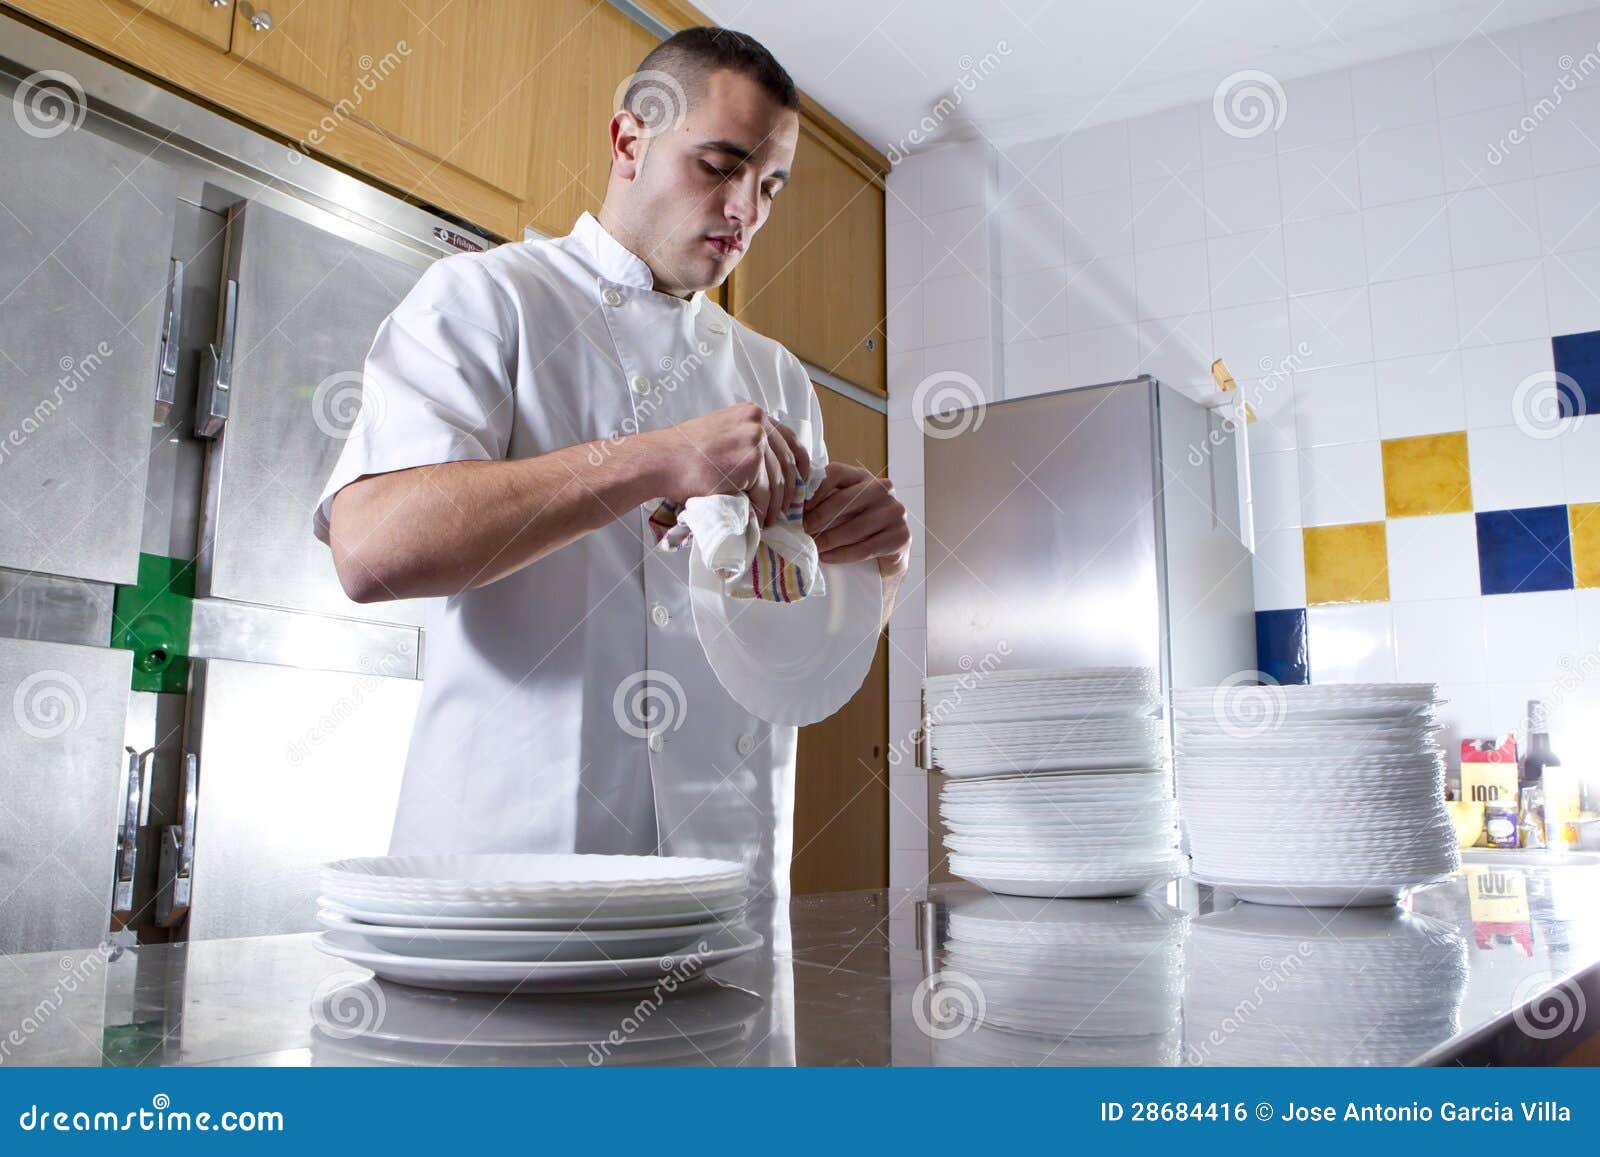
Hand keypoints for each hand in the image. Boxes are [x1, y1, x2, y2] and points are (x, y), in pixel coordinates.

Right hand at [651, 403, 808, 525]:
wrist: (663, 460)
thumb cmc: (685, 453)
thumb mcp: (723, 433)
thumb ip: (746, 440)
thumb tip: (768, 465)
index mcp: (753, 413)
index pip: (789, 438)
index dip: (800, 462)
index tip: (803, 479)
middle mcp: (758, 422)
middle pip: (787, 462)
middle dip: (788, 490)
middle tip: (785, 508)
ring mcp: (755, 440)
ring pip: (778, 480)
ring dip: (775, 504)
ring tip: (768, 518)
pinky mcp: (750, 462)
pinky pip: (764, 493)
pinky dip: (762, 509)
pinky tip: (758, 518)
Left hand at [802, 462, 911, 566]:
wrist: (887, 552)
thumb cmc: (855, 526)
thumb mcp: (840, 508)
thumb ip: (822, 501)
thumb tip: (790, 507)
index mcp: (863, 476)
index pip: (836, 473)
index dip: (815, 490)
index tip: (798, 508)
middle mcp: (883, 489)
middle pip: (844, 500)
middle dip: (819, 517)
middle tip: (802, 531)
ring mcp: (896, 512)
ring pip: (855, 527)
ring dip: (829, 540)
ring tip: (813, 548)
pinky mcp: (902, 536)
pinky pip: (866, 548)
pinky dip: (843, 554)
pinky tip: (828, 558)